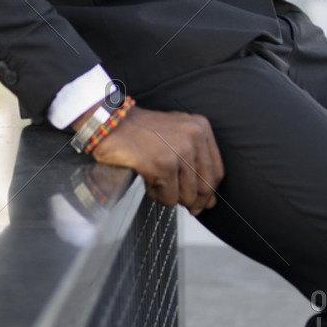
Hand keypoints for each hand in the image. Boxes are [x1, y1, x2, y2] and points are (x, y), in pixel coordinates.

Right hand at [83, 106, 223, 213]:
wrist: (110, 123)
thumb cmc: (140, 130)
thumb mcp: (175, 134)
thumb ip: (194, 161)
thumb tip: (208, 200)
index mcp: (200, 128)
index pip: (216, 171)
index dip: (209, 192)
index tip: (203, 202)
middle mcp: (193, 137)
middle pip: (204, 186)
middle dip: (193, 201)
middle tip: (182, 204)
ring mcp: (178, 151)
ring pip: (187, 195)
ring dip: (171, 197)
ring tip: (157, 183)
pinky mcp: (162, 165)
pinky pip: (169, 197)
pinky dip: (158, 196)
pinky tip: (148, 182)